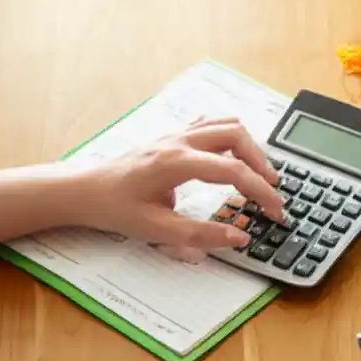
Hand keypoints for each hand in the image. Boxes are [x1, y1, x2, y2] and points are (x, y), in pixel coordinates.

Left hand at [78, 118, 284, 259]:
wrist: (85, 190)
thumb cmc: (115, 208)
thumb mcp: (157, 230)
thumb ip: (201, 235)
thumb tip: (239, 237)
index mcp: (176, 162)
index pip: (234, 171)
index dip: (261, 193)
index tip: (275, 212)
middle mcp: (180, 142)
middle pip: (238, 136)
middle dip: (262, 164)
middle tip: (271, 191)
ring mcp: (177, 135)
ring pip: (228, 125)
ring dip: (250, 148)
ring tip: (259, 174)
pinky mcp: (175, 137)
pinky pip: (212, 124)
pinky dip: (233, 137)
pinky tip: (236, 155)